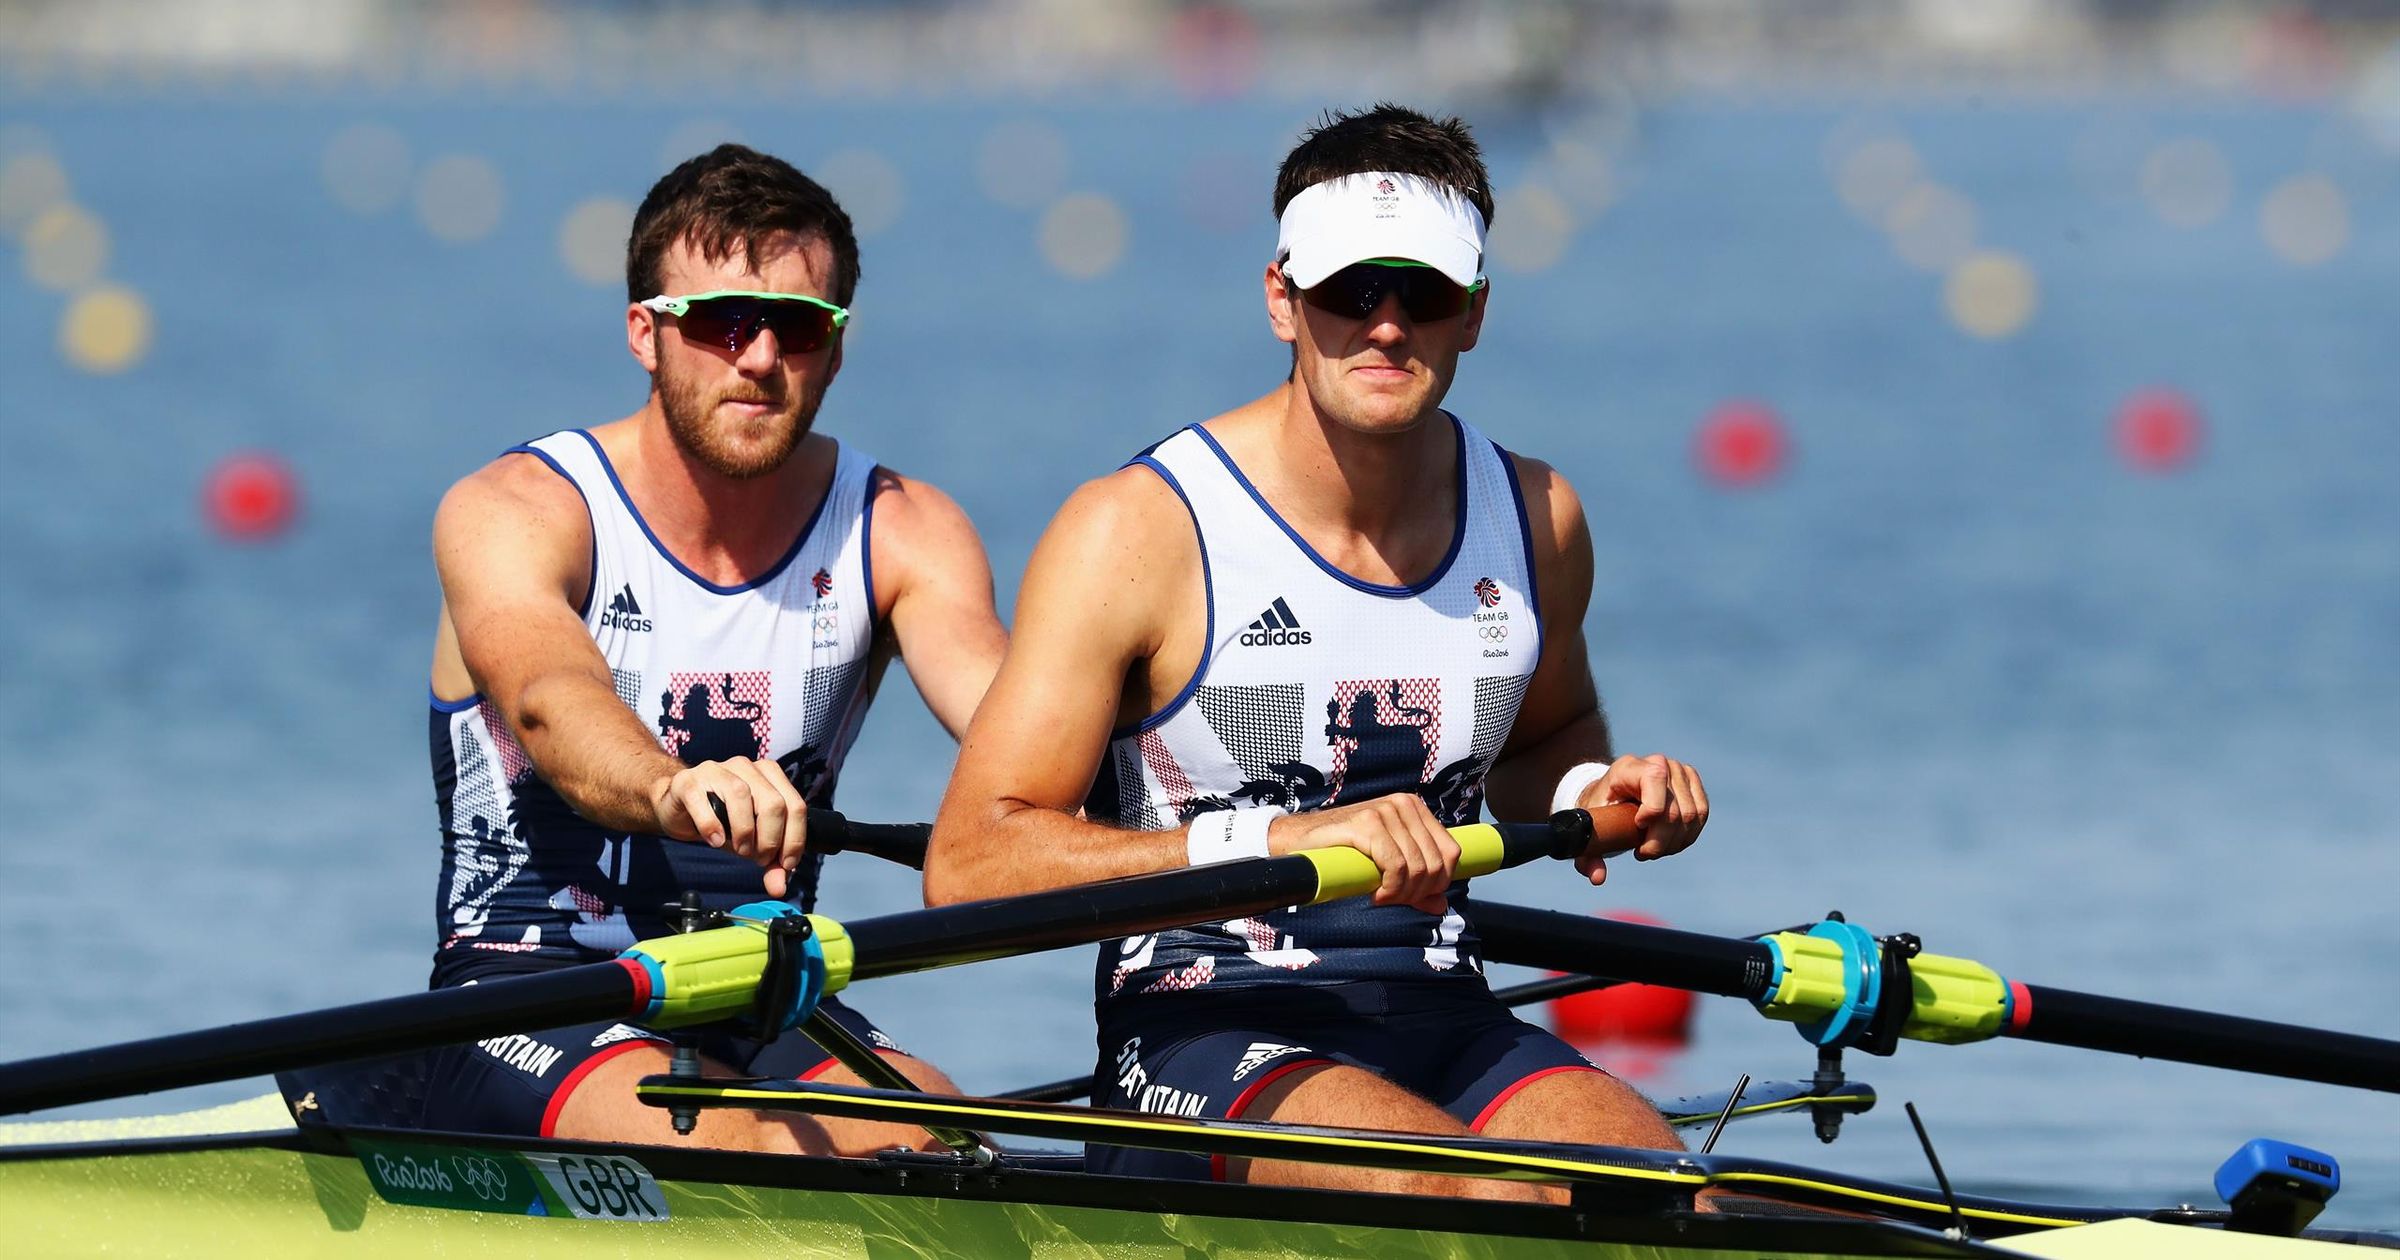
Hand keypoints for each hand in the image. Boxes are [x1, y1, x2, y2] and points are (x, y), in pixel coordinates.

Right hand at [651, 757, 809, 896]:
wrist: (678, 809)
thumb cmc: (720, 820)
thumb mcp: (750, 842)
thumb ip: (769, 861)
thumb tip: (779, 887)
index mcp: (769, 775)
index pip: (795, 805)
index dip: (794, 839)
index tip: (785, 864)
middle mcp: (746, 767)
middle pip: (772, 802)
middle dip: (770, 838)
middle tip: (758, 858)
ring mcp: (716, 769)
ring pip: (741, 794)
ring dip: (744, 830)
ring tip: (739, 849)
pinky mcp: (688, 781)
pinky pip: (702, 800)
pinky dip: (711, 824)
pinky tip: (714, 840)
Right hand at [1267, 793, 1457, 914]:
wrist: (1299, 841)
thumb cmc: (1344, 852)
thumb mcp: (1387, 865)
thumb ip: (1416, 883)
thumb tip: (1441, 905)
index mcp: (1415, 808)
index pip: (1452, 852)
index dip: (1440, 883)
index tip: (1416, 897)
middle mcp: (1404, 804)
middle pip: (1436, 863)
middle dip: (1419, 892)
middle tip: (1395, 901)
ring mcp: (1385, 810)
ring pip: (1417, 867)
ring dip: (1402, 894)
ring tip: (1383, 898)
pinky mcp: (1367, 823)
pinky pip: (1395, 865)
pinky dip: (1390, 888)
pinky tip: (1376, 894)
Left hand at [1574, 754, 1706, 885]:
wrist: (1613, 795)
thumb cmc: (1601, 810)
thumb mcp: (1589, 829)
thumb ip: (1589, 853)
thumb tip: (1598, 878)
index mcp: (1629, 767)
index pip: (1655, 779)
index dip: (1652, 811)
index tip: (1637, 828)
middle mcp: (1658, 763)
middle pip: (1674, 810)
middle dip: (1660, 841)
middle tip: (1643, 853)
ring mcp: (1678, 770)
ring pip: (1691, 816)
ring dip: (1674, 842)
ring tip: (1654, 849)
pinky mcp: (1691, 782)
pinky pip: (1701, 813)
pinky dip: (1687, 835)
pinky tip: (1671, 843)